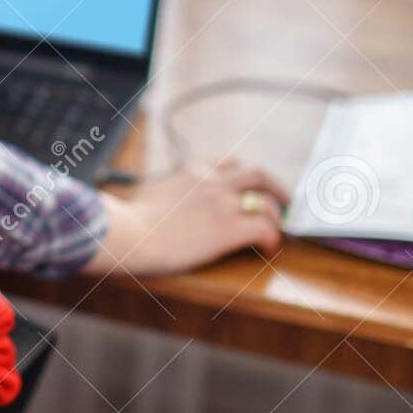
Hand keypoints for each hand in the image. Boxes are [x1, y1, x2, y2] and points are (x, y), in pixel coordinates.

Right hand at [87, 158, 289, 275]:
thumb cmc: (128, 221)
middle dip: (276, 187)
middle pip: (258, 174)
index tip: (247, 187)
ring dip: (277, 215)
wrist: (127, 233)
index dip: (244, 176)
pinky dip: (272, 238)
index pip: (229, 163)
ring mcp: (223, 203)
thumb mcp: (149, 194)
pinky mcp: (229, 228)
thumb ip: (165, 192)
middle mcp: (212, 181)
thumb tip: (157, 201)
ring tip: (278, 229)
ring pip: (268, 201)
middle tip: (284, 201)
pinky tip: (268, 249)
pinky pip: (265, 229)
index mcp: (191, 170)